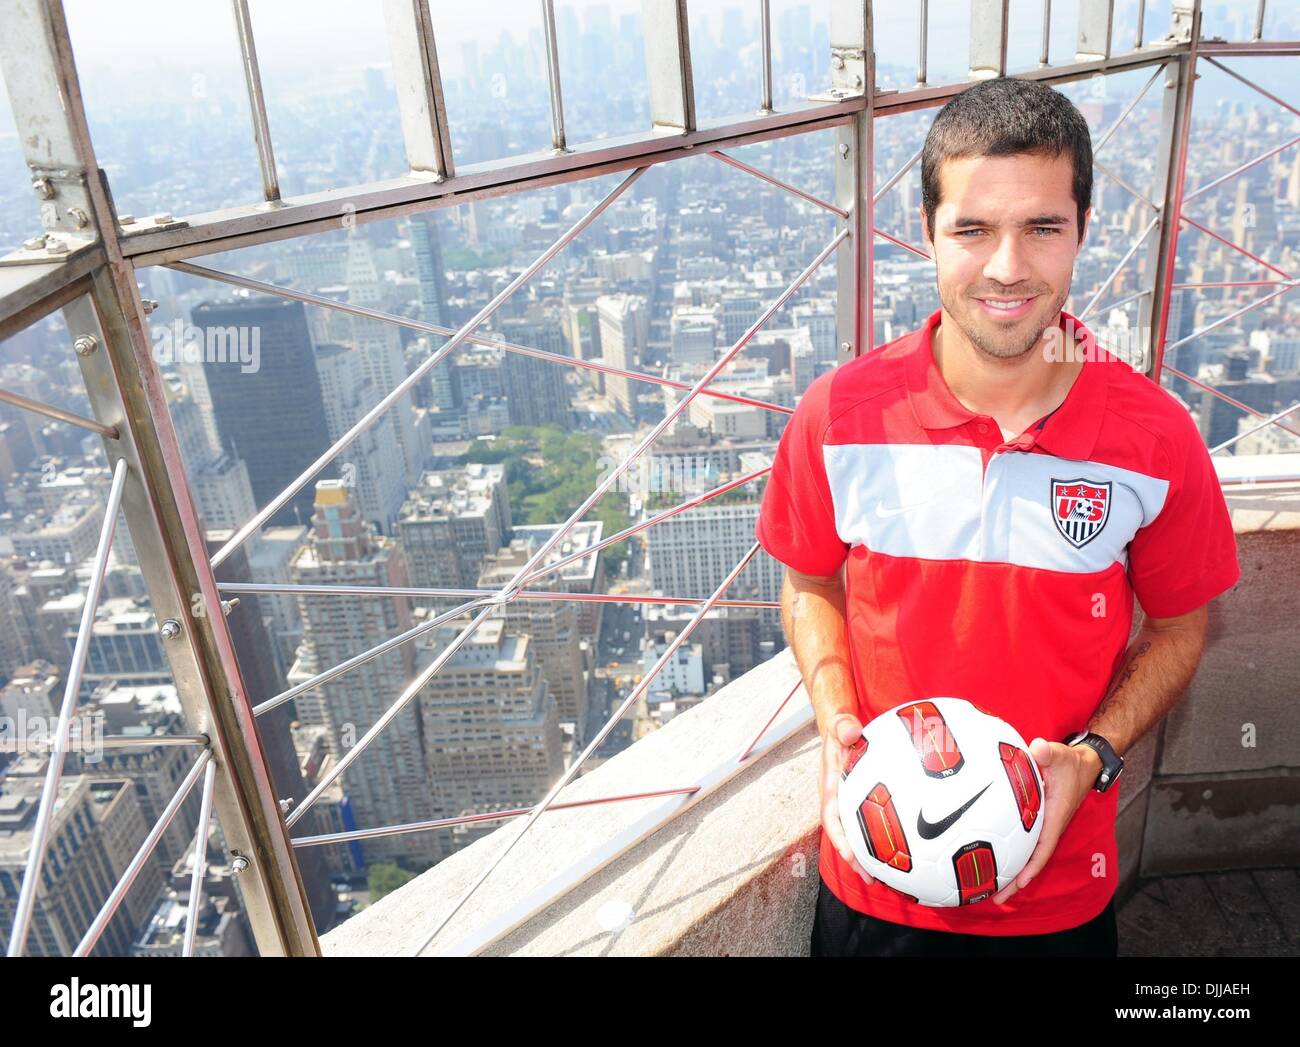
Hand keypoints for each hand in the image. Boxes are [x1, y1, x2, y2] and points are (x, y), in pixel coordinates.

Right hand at [819, 711, 874, 885]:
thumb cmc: (840, 729)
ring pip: (856, 834)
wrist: (840, 728)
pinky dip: (880, 839)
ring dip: (867, 856)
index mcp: (830, 786)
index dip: (839, 836)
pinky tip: (901, 851)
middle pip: (844, 834)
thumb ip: (843, 726)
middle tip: (872, 878)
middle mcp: (837, 799)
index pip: (830, 815)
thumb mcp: (839, 724)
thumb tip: (851, 731)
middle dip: (854, 858)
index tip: (849, 854)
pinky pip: (869, 824)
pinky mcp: (860, 802)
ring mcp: (849, 803)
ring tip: (887, 877)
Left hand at [991, 737, 1099, 903]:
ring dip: (1011, 871)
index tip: (1019, 882)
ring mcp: (1041, 825)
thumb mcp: (1061, 755)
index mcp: (1054, 817)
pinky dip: (1010, 853)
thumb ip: (1049, 753)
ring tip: (989, 889)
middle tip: (995, 899)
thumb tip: (1038, 749)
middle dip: (1015, 880)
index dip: (1031, 866)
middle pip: (1031, 859)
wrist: (1083, 763)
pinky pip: (1022, 842)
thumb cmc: (1071, 762)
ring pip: (1025, 853)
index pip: (1042, 847)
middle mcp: (1048, 826)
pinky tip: (991, 860)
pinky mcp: (1035, 820)